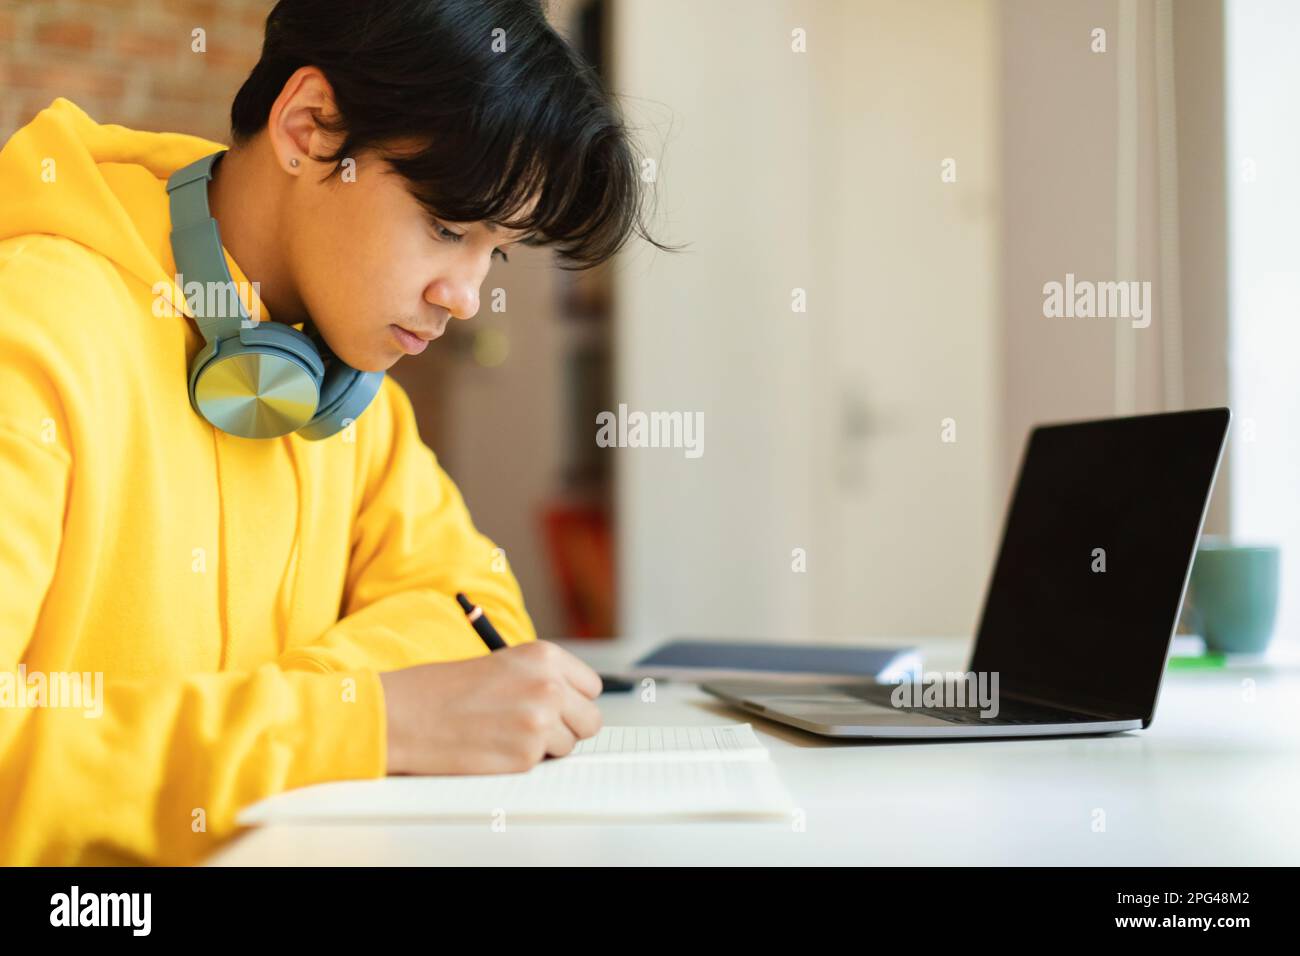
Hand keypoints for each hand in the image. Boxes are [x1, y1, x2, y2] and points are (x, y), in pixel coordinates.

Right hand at [378, 641, 603, 774]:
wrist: (407, 713)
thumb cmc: (448, 690)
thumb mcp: (506, 665)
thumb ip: (545, 679)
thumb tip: (576, 706)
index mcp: (546, 656)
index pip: (591, 688)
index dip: (572, 701)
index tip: (555, 706)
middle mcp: (550, 685)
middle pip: (590, 720)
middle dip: (566, 727)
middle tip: (532, 727)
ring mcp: (540, 721)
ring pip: (568, 746)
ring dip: (544, 747)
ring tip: (504, 733)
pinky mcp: (526, 755)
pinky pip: (542, 764)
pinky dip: (522, 761)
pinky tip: (494, 746)